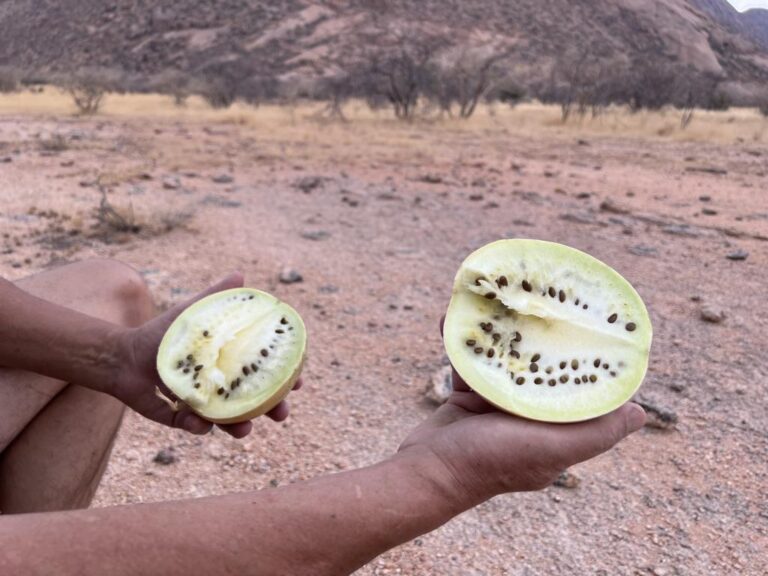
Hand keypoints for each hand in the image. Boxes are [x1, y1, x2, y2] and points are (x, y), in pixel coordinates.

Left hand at [112, 273, 301, 437]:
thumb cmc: (164, 333)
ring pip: (229, 421)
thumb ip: (217, 296)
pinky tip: (201, 422)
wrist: (124, 355)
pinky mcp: (181, 418)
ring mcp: (203, 405)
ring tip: (244, 431)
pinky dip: (198, 425)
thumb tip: (241, 275)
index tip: (297, 381)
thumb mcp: (193, 313)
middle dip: (272, 409)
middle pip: (254, 402)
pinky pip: (194, 426)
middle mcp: (221, 387)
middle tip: (281, 414)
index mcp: (229, 364)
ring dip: (239, 427)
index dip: (284, 378)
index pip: (264, 373)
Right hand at [398, 321, 644, 504]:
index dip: (586, 361)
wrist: (426, 473)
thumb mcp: (550, 449)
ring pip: (505, 362)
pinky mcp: (468, 399)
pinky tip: (453, 318)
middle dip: (540, 338)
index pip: (580, 392)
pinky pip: (471, 364)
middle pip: (543, 371)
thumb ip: (595, 432)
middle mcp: (529, 420)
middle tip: (539, 303)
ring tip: (495, 303)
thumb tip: (642, 413)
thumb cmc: (490, 463)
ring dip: (499, 335)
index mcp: (555, 432)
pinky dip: (464, 343)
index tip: (589, 327)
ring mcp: (497, 409)